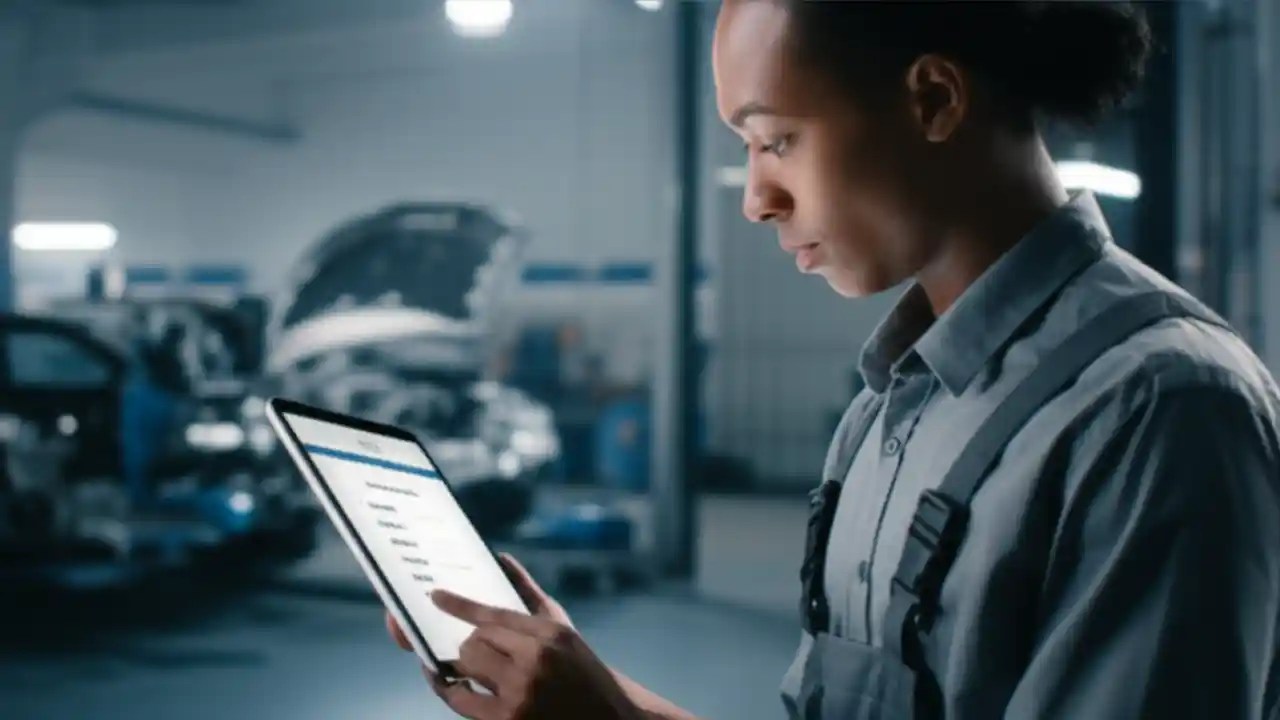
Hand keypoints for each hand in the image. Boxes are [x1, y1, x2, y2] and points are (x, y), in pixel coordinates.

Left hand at [385, 553, 642, 719]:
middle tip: (472, 646)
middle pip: (475, 640)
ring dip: (462, 664)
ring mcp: (520, 693)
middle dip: (469, 642)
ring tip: (465, 665)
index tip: (436, 596)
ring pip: (467, 665)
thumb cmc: (579, 667)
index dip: (460, 604)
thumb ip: (528, 592)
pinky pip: (460, 700)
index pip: (494, 613)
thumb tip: (501, 559)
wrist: (607, 716)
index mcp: (550, 633)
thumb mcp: (561, 628)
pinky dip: (450, 689)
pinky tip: (449, 683)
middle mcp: (535, 660)